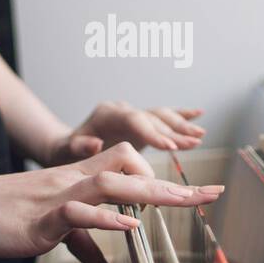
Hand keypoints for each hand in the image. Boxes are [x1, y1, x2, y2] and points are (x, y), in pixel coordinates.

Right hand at [0, 142, 221, 262]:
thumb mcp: (46, 226)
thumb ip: (78, 237)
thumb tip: (103, 260)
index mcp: (75, 182)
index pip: (128, 167)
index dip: (164, 177)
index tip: (198, 191)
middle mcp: (72, 183)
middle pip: (132, 171)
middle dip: (176, 184)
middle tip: (213, 194)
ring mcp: (56, 198)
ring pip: (111, 182)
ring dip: (151, 191)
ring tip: (185, 199)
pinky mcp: (38, 220)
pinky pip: (76, 212)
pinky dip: (104, 218)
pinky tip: (128, 226)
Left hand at [43, 101, 206, 166]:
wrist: (66, 146)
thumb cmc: (64, 152)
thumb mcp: (64, 151)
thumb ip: (78, 146)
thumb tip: (94, 143)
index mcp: (107, 114)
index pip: (134, 120)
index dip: (153, 133)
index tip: (170, 146)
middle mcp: (122, 110)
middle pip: (152, 117)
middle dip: (173, 130)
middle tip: (193, 143)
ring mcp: (132, 115)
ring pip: (161, 116)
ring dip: (181, 125)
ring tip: (199, 136)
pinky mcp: (140, 123)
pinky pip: (163, 117)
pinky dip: (180, 116)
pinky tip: (199, 115)